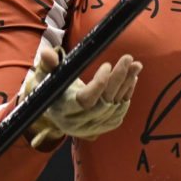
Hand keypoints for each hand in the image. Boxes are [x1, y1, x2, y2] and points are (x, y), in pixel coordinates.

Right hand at [19, 43, 142, 152]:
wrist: (57, 110)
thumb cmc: (51, 89)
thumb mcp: (45, 77)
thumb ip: (47, 65)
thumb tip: (47, 53)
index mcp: (64, 111)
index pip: (86, 101)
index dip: (99, 84)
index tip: (107, 65)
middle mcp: (79, 123)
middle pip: (105, 102)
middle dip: (118, 79)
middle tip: (128, 58)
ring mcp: (93, 127)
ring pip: (115, 105)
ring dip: (127, 84)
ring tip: (136, 65)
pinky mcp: (104, 126)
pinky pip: (120, 111)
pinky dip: (127, 94)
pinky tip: (132, 78)